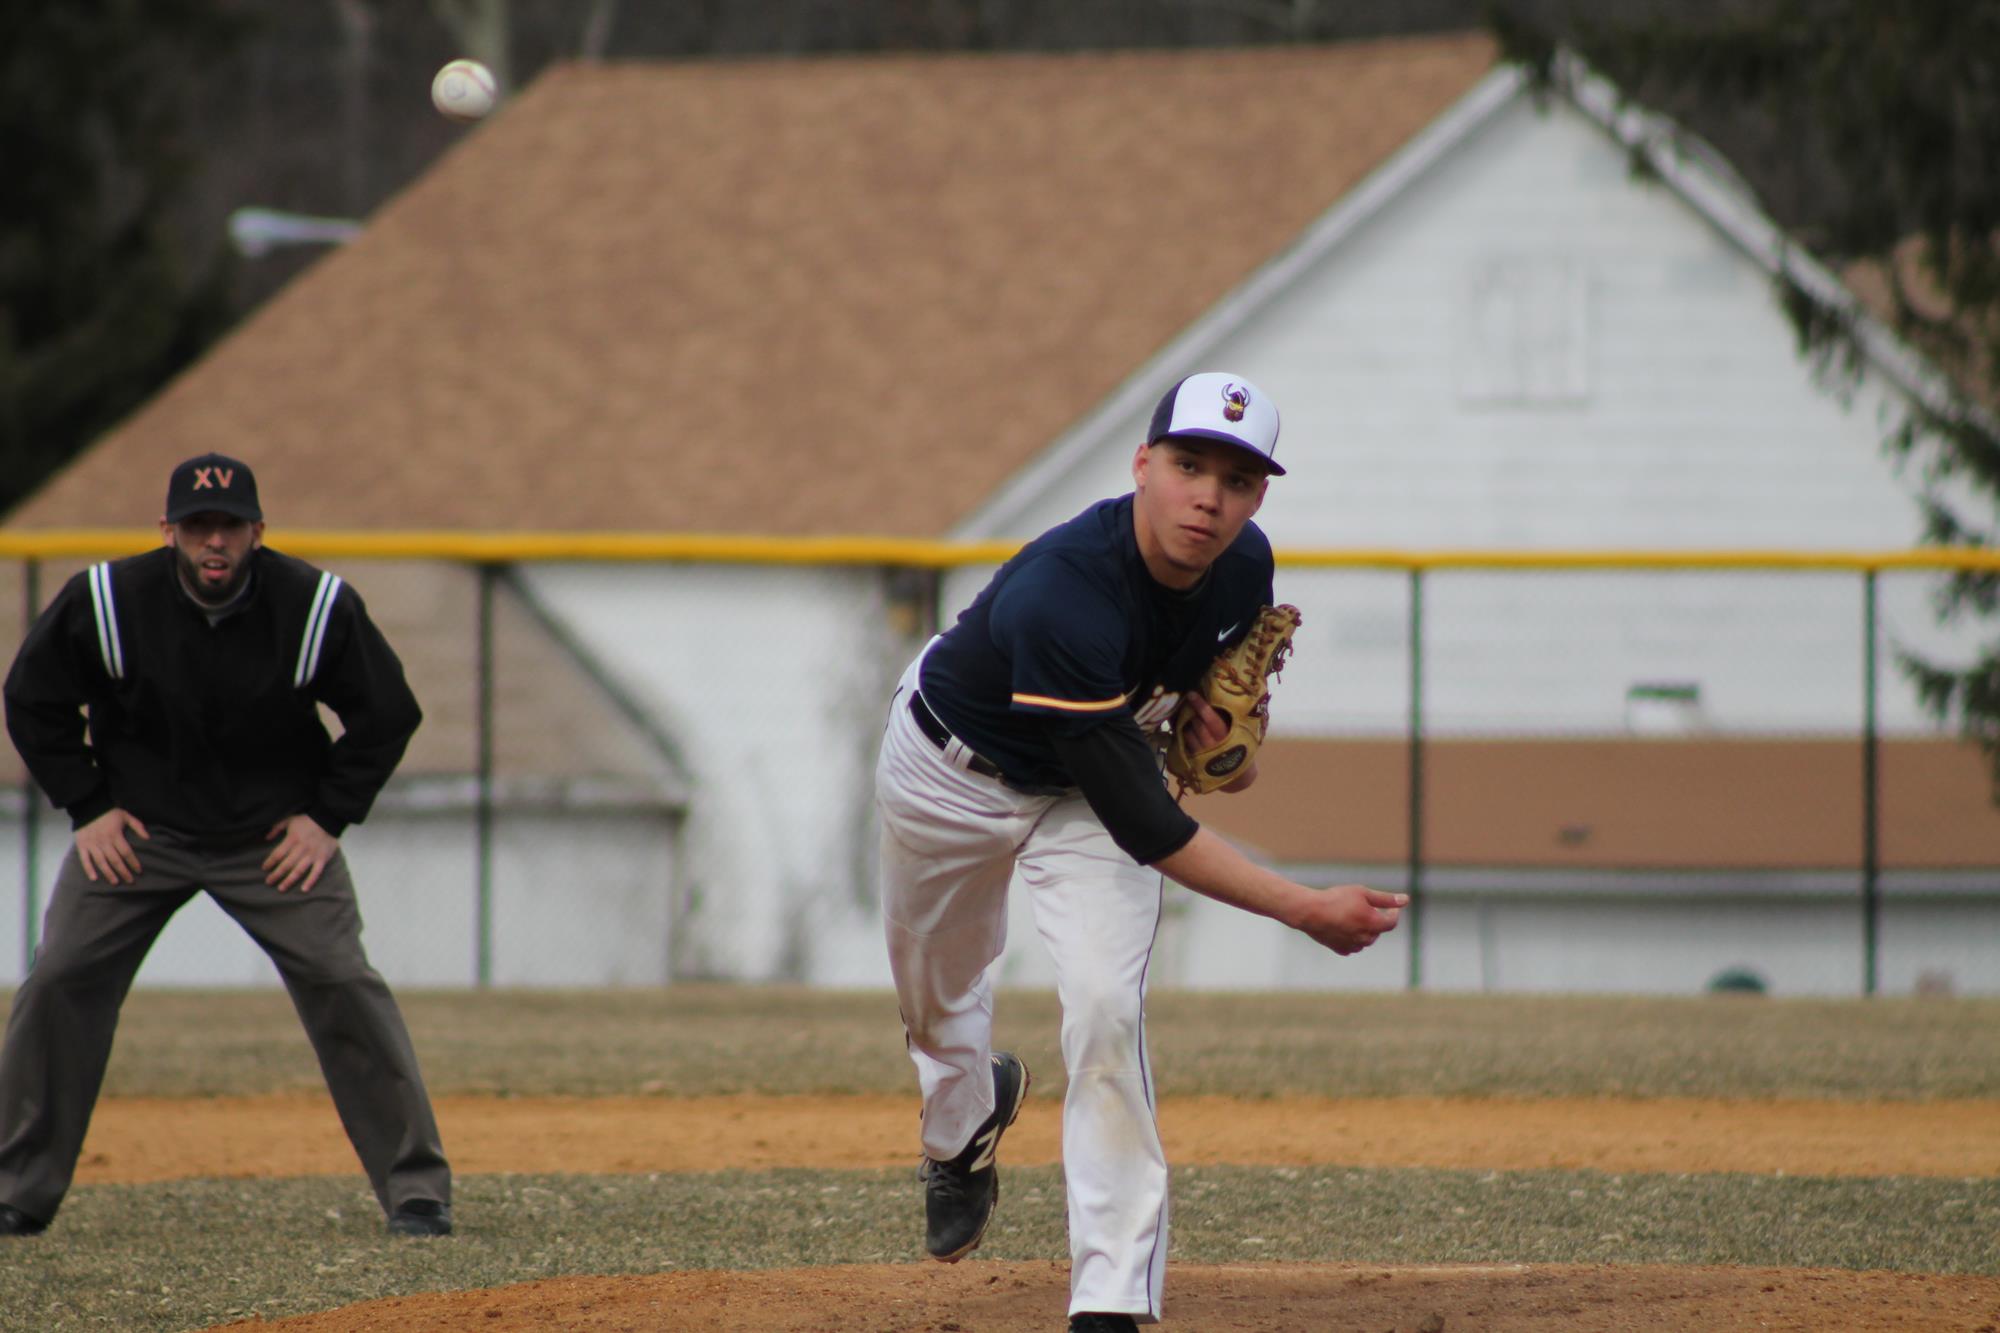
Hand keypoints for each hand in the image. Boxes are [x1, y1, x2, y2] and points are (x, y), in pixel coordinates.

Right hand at [75, 808, 149, 884]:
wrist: (88, 807)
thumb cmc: (109, 812)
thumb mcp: (126, 816)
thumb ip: (138, 826)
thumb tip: (148, 837)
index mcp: (116, 835)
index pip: (127, 853)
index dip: (133, 863)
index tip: (139, 871)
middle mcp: (104, 842)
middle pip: (115, 860)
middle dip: (124, 872)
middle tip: (130, 881)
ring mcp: (92, 845)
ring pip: (101, 863)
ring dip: (109, 874)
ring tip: (115, 882)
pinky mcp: (82, 846)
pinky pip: (85, 860)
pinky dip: (88, 869)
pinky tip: (94, 878)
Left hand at [263, 813, 336, 892]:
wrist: (329, 819)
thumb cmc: (307, 820)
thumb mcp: (290, 820)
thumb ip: (277, 828)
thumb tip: (266, 838)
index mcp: (292, 839)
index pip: (278, 854)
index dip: (270, 862)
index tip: (264, 868)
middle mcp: (301, 849)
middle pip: (286, 864)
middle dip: (276, 874)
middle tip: (269, 882)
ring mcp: (312, 855)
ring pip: (299, 870)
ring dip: (289, 880)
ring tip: (281, 888)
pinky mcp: (322, 859)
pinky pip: (316, 872)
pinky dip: (310, 881)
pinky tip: (304, 889)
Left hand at [1178, 695, 1256, 791]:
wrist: (1237, 777)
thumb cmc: (1239, 749)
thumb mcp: (1238, 734)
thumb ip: (1228, 721)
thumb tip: (1215, 701)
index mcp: (1226, 736)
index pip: (1211, 719)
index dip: (1201, 706)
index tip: (1191, 694)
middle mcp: (1213, 744)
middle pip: (1197, 724)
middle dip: (1192, 714)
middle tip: (1190, 705)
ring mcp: (1202, 753)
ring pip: (1188, 733)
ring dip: (1186, 725)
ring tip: (1189, 720)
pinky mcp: (1194, 761)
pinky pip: (1184, 744)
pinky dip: (1183, 736)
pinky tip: (1185, 731)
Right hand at [1287, 884, 1406, 955]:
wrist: (1310, 911)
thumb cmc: (1336, 898)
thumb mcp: (1363, 893)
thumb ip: (1385, 898)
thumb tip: (1406, 900)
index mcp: (1373, 924)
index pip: (1391, 923)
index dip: (1393, 913)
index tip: (1391, 906)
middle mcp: (1365, 938)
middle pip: (1377, 931)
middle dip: (1376, 920)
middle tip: (1365, 907)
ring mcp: (1352, 946)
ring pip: (1365, 939)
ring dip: (1364, 930)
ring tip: (1352, 916)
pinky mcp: (1340, 949)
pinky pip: (1352, 945)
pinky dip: (1352, 937)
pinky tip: (1343, 926)